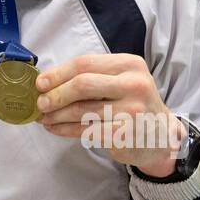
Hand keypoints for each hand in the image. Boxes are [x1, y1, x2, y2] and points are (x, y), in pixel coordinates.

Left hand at [34, 53, 183, 175]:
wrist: (160, 136)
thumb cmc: (132, 104)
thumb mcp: (121, 81)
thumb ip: (92, 76)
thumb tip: (48, 81)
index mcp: (129, 64)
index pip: (85, 63)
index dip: (58, 73)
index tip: (40, 83)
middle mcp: (134, 84)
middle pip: (82, 84)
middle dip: (56, 94)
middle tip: (40, 103)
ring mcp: (132, 110)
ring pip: (82, 110)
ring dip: (56, 115)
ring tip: (44, 117)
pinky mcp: (125, 133)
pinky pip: (86, 130)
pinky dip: (65, 130)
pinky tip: (56, 129)